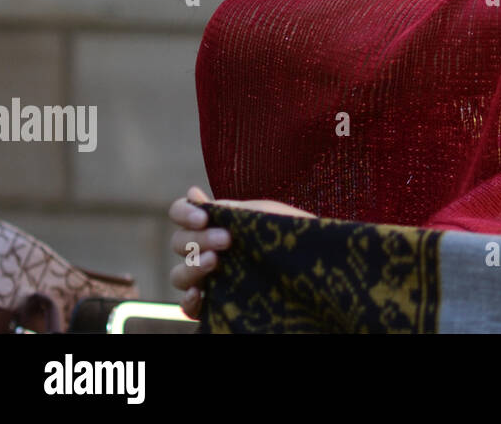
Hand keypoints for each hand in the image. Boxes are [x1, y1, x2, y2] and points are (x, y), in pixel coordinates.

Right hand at [167, 185, 313, 319]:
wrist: (322, 262)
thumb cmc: (296, 232)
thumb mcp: (268, 215)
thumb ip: (233, 208)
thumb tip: (192, 193)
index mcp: (218, 224)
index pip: (182, 215)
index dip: (184, 213)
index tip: (203, 217)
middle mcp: (208, 250)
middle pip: (179, 243)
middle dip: (198, 239)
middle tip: (227, 239)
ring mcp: (211, 278)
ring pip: (178, 275)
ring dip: (191, 267)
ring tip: (214, 262)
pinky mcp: (217, 304)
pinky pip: (189, 307)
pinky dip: (188, 301)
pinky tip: (201, 294)